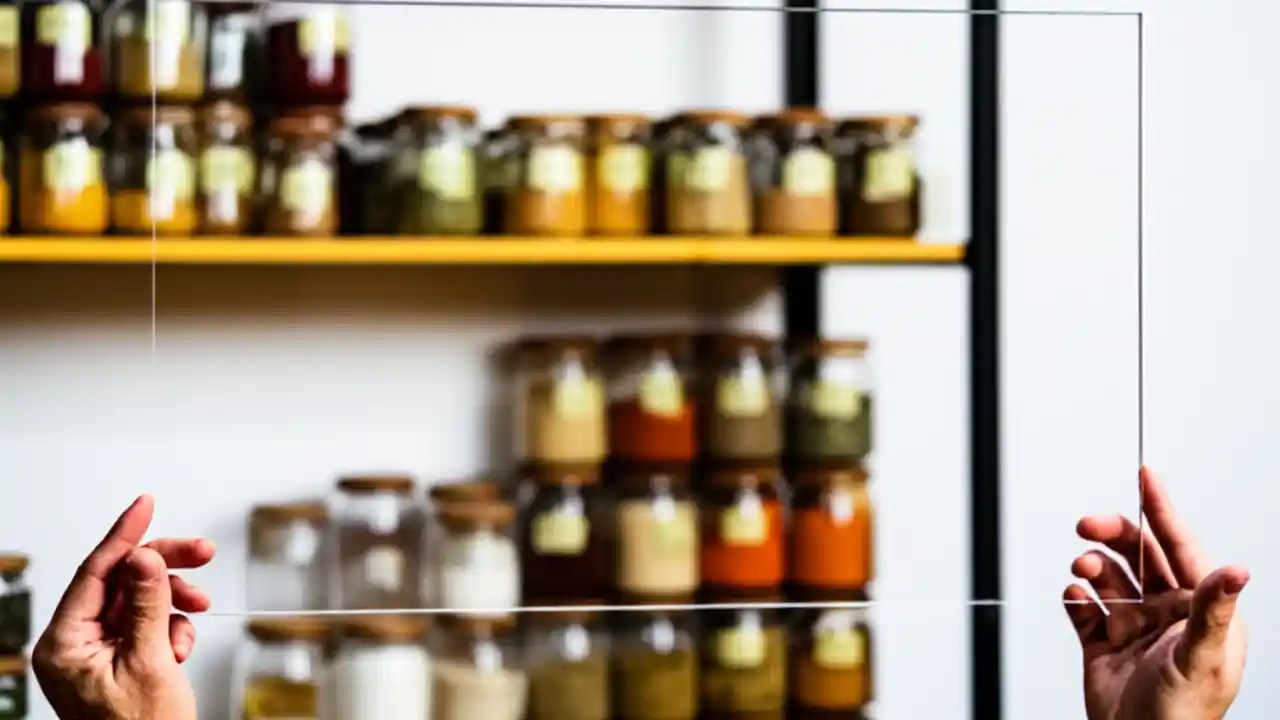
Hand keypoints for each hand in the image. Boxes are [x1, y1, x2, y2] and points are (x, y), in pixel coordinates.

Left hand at [32, 495, 214, 719]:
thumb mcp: (150, 663)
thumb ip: (147, 605)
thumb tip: (144, 558)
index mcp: (64, 645)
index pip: (95, 572)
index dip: (125, 535)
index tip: (145, 505)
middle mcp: (74, 644)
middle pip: (121, 580)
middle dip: (164, 568)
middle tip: (201, 553)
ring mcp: (96, 652)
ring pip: (139, 599)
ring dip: (173, 600)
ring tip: (197, 610)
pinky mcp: (119, 659)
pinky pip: (148, 622)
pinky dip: (172, 627)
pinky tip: (180, 646)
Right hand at [1066, 467, 1247, 719]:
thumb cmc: (1181, 716)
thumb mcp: (1202, 658)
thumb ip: (1213, 610)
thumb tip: (1237, 570)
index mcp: (1199, 610)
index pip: (1181, 546)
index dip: (1162, 508)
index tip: (1147, 475)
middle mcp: (1167, 612)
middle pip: (1137, 555)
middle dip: (1112, 534)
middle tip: (1088, 524)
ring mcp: (1134, 627)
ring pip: (1108, 577)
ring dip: (1092, 567)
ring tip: (1082, 571)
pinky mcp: (1102, 645)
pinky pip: (1084, 609)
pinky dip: (1075, 598)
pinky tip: (1076, 598)